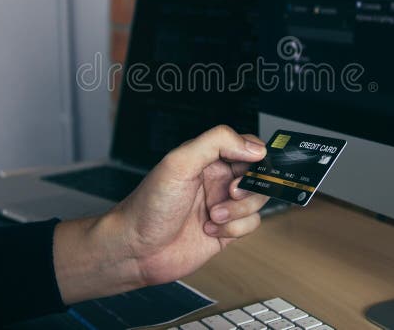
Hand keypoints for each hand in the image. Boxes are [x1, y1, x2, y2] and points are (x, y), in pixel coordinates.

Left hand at [52, 125, 268, 303]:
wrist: (136, 250)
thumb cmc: (149, 205)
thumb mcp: (179, 163)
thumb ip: (216, 143)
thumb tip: (253, 146)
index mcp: (207, 158)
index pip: (245, 145)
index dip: (255, 154)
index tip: (255, 163)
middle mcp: (217, 179)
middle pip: (258, 174)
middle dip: (250, 186)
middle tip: (231, 192)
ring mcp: (223, 204)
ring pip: (257, 200)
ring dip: (238, 210)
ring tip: (212, 215)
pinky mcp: (227, 230)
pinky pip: (251, 224)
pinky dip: (235, 229)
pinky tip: (210, 230)